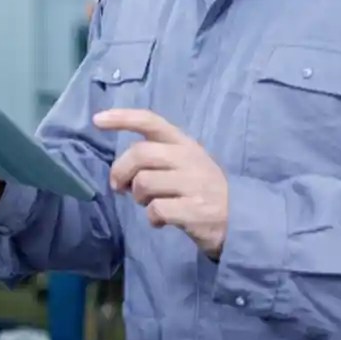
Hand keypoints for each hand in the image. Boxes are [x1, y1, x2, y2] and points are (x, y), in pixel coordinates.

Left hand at [94, 108, 229, 258]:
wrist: (242, 219)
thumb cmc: (204, 189)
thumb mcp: (187, 163)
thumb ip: (157, 158)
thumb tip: (120, 171)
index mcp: (184, 143)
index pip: (150, 121)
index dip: (122, 118)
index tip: (97, 120)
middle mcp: (188, 158)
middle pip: (139, 154)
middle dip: (120, 171)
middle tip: (119, 187)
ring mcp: (193, 184)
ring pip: (144, 183)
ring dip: (138, 197)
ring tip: (149, 204)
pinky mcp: (195, 210)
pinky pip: (156, 210)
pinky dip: (152, 218)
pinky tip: (161, 221)